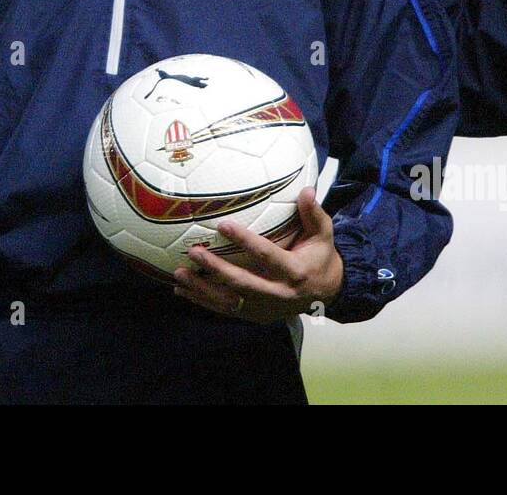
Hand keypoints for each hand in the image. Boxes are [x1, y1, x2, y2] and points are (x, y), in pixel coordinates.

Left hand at [172, 188, 344, 323]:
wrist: (327, 293)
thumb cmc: (320, 257)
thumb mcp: (323, 235)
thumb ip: (314, 213)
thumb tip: (307, 190)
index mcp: (295, 272)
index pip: (267, 256)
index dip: (245, 241)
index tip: (223, 225)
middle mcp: (279, 294)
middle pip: (243, 284)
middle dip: (216, 269)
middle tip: (194, 252)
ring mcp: (265, 309)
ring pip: (229, 302)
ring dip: (202, 289)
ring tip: (179, 274)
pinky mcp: (255, 316)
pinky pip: (225, 310)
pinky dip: (202, 301)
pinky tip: (182, 291)